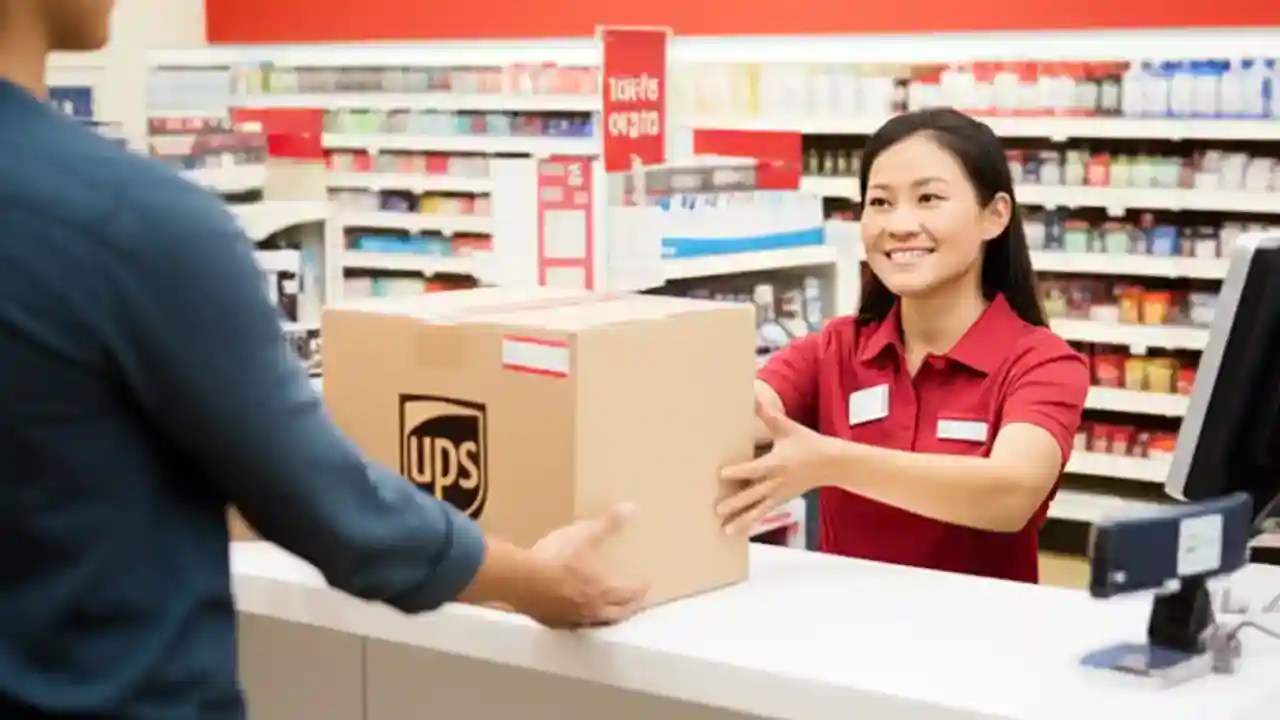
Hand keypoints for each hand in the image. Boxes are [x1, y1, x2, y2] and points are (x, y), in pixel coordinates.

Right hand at [516, 503, 649, 628]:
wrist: (520, 580)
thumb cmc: (556, 557)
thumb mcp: (583, 535)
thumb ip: (608, 524)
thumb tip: (632, 508)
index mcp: (604, 589)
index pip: (630, 592)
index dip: (640, 587)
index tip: (646, 583)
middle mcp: (592, 608)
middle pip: (618, 612)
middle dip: (629, 606)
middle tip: (635, 601)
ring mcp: (572, 618)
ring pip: (597, 622)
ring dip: (608, 616)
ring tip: (610, 610)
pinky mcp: (553, 622)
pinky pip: (574, 625)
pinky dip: (582, 620)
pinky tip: (577, 615)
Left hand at [717, 399, 837, 536]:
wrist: (830, 464)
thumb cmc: (807, 443)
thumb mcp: (787, 428)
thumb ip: (767, 414)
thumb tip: (753, 396)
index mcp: (777, 463)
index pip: (755, 469)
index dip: (739, 471)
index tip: (722, 474)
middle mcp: (777, 482)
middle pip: (754, 494)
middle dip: (736, 502)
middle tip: (718, 510)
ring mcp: (779, 494)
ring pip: (758, 509)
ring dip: (741, 520)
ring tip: (725, 530)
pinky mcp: (780, 501)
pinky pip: (763, 514)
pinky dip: (750, 523)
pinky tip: (735, 530)